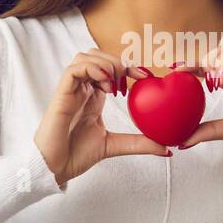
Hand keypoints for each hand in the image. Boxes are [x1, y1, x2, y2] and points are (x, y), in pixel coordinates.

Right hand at [34, 50, 167, 187]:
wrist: (55, 167)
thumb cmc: (76, 155)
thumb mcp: (115, 146)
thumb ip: (139, 143)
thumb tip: (167, 149)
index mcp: (93, 96)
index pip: (109, 68)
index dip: (127, 67)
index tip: (145, 76)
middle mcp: (82, 89)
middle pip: (96, 55)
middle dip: (117, 61)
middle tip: (130, 78)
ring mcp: (71, 90)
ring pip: (85, 56)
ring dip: (105, 63)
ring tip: (115, 83)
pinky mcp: (61, 94)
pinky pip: (74, 69)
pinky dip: (92, 68)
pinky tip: (105, 84)